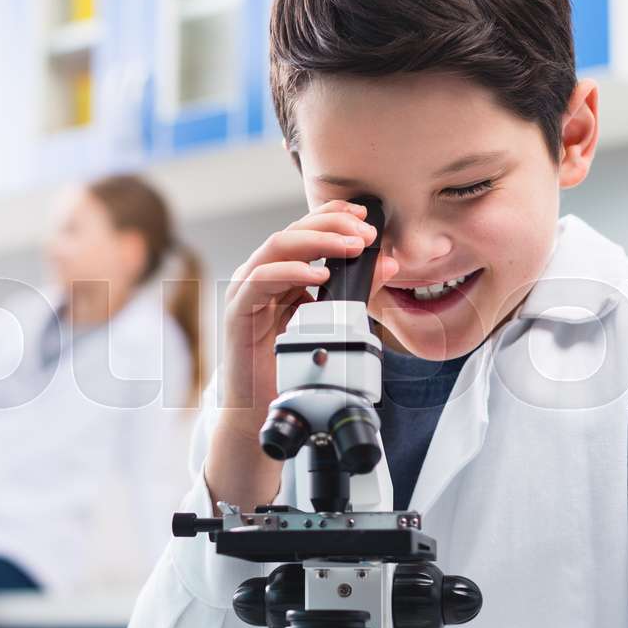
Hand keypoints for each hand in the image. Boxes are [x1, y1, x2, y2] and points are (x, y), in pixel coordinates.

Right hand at [202, 200, 398, 511]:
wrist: (260, 411)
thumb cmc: (291, 368)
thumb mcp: (332, 323)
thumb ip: (358, 292)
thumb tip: (389, 263)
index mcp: (281, 275)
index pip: (304, 231)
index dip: (332, 217)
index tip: (365, 217)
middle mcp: (261, 277)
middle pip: (292, 232)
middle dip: (332, 227)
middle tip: (366, 235)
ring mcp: (246, 291)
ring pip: (276, 247)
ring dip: (317, 242)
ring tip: (351, 248)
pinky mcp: (238, 311)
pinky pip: (261, 279)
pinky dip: (291, 272)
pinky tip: (319, 275)